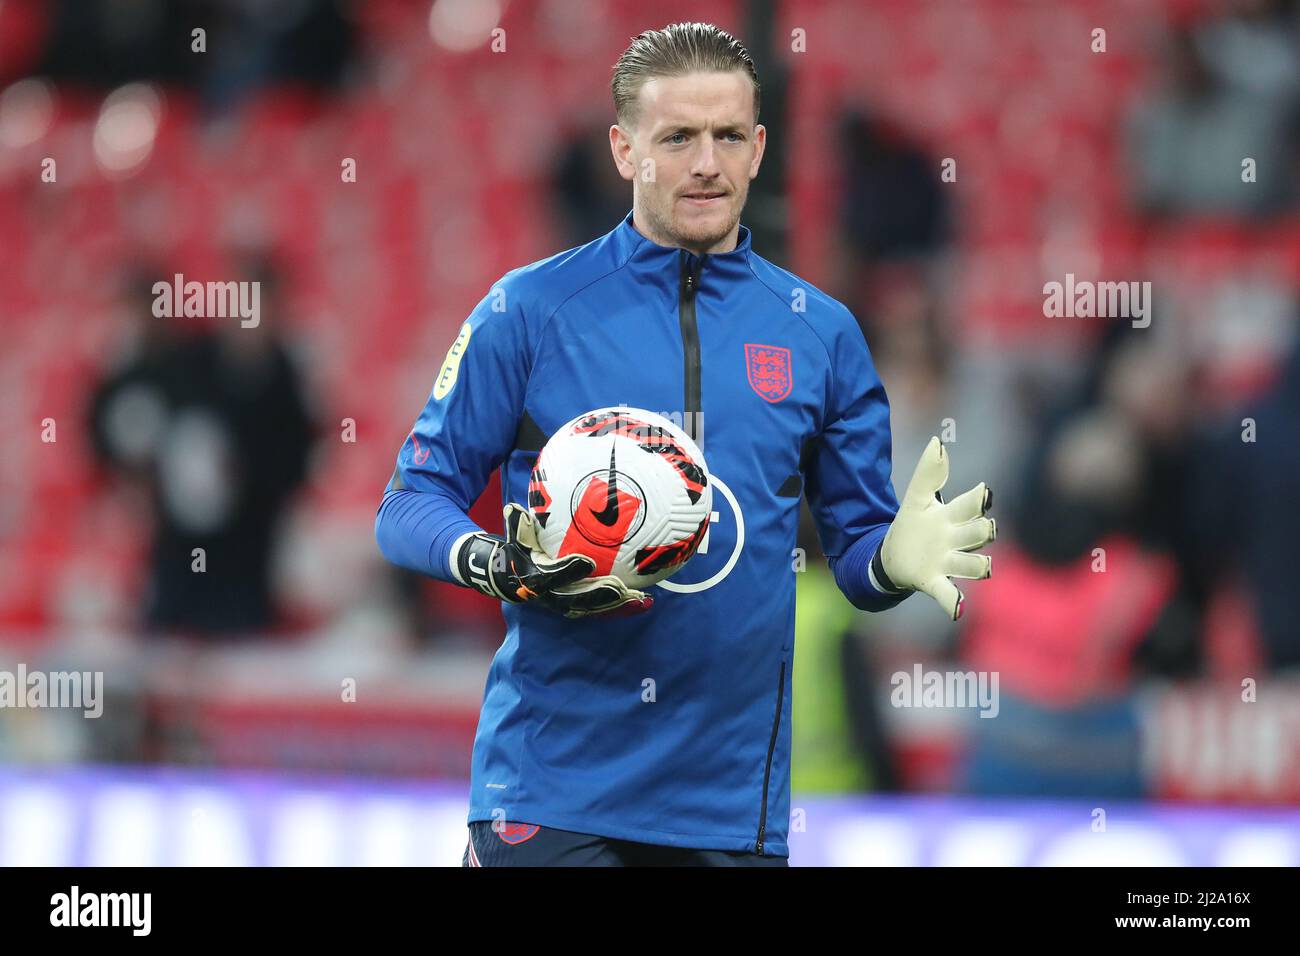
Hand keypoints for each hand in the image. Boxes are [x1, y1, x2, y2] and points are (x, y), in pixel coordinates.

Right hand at [455, 504, 653, 618]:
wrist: (510, 579)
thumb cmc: (517, 551)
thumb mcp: (515, 538)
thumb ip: (517, 525)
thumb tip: (515, 508)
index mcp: (535, 578)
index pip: (553, 576)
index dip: (569, 571)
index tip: (587, 562)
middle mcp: (551, 596)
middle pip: (578, 599)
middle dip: (599, 595)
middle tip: (620, 588)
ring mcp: (565, 604)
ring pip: (593, 608)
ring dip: (617, 606)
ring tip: (642, 599)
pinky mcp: (578, 607)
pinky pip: (602, 609)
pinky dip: (623, 608)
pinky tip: (646, 601)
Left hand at [876, 437, 994, 620]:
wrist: (892, 555)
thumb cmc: (912, 525)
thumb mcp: (916, 497)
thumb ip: (928, 472)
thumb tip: (939, 441)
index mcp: (951, 518)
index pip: (971, 506)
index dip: (979, 500)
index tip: (985, 492)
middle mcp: (955, 541)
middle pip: (977, 535)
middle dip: (983, 532)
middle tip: (987, 528)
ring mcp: (946, 563)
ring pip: (971, 566)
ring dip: (978, 567)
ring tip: (986, 567)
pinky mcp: (933, 582)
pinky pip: (947, 594)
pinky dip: (954, 602)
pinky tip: (958, 610)